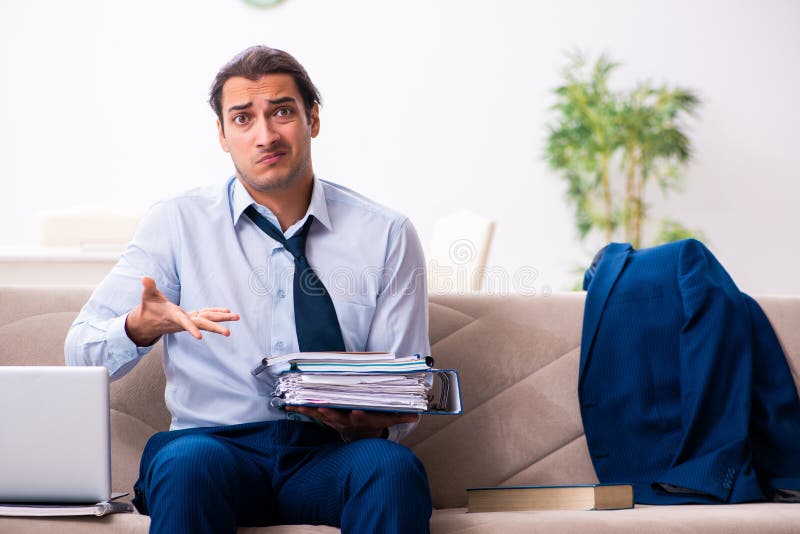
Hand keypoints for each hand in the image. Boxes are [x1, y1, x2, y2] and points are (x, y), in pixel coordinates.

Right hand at [124, 277, 239, 345]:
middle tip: (228, 332)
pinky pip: (206, 316)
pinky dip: (216, 314)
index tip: (199, 337)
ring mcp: (189, 320)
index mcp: (173, 316)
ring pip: (207, 320)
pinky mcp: (191, 318)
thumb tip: (145, 278)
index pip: (183, 322)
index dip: (191, 328)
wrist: (148, 323)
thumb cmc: (148, 308)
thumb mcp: (147, 296)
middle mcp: (183, 320)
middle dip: (215, 327)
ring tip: (236, 317)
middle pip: (201, 324)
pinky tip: (227, 312)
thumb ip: (148, 287)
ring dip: (221, 319)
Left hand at [286, 406, 419, 441]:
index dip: (359, 416)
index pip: (362, 418)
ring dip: (310, 410)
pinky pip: (311, 413)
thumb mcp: (388, 420)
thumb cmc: (373, 423)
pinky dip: (300, 409)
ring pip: (321, 415)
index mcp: (362, 420)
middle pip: (338, 417)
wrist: (359, 437)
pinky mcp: (324, 417)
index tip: (357, 412)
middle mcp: (346, 421)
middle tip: (323, 408)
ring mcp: (334, 421)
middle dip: (330, 413)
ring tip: (298, 405)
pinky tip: (288, 406)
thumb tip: (417, 414)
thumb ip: (400, 416)